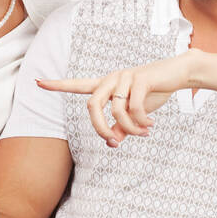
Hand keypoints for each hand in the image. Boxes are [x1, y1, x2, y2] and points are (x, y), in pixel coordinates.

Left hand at [36, 52, 197, 145]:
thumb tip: (112, 142)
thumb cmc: (154, 92)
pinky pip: (134, 108)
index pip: (77, 84)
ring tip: (144, 133)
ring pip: (116, 110)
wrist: (179, 74)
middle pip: (91, 105)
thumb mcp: (136, 112)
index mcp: (107, 84)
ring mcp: (125, 77)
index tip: (37, 82)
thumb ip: (121, 126)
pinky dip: (141, 121)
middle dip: (100, 129)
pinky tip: (150, 124)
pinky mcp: (140, 79)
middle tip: (114, 143)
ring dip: (130, 128)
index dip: (58, 85)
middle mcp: (112, 78)